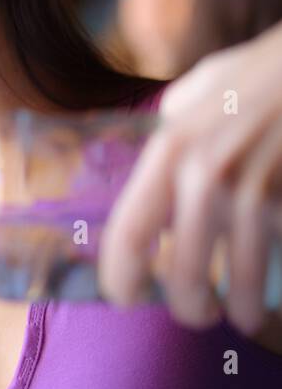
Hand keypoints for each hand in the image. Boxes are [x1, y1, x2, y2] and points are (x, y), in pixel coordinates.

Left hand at [100, 21, 281, 334]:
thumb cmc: (263, 70)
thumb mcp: (199, 90)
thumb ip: (174, 127)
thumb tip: (157, 160)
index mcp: (171, 149)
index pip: (131, 231)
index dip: (122, 276)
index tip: (126, 298)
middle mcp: (206, 174)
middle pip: (186, 270)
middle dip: (190, 306)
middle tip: (196, 314)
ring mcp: (257, 188)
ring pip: (243, 276)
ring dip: (242, 308)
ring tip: (241, 318)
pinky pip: (280, 253)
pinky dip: (277, 281)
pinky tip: (274, 291)